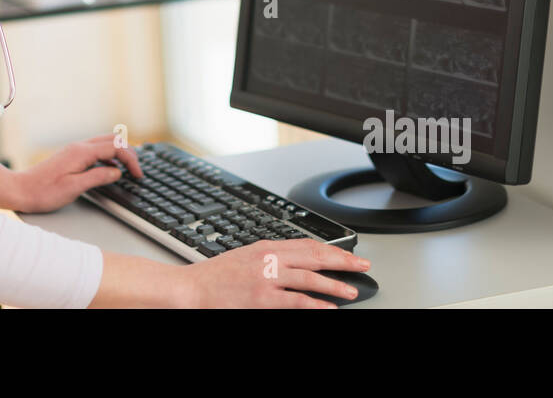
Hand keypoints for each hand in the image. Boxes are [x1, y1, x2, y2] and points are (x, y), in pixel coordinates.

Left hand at [7, 134, 143, 213]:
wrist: (21, 190)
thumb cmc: (44, 192)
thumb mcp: (74, 188)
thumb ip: (98, 177)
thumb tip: (117, 172)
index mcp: (82, 152)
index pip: (115, 146)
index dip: (131, 159)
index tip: (138, 174)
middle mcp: (79, 147)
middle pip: (112, 139)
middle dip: (129, 152)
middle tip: (138, 169)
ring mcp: (74, 150)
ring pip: (104, 143)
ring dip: (119, 152)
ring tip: (129, 168)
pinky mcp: (70, 156)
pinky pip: (95, 150)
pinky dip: (108, 156)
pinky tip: (110, 168)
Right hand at [184, 239, 371, 307]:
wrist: (191, 289)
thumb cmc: (214, 277)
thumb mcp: (245, 257)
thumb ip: (270, 257)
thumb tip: (296, 261)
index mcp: (266, 246)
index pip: (308, 244)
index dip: (333, 248)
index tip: (349, 253)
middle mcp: (269, 258)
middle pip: (315, 256)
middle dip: (342, 260)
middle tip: (362, 266)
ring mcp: (267, 278)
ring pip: (310, 278)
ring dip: (335, 284)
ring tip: (351, 290)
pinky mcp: (262, 299)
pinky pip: (296, 301)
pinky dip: (316, 304)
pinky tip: (329, 308)